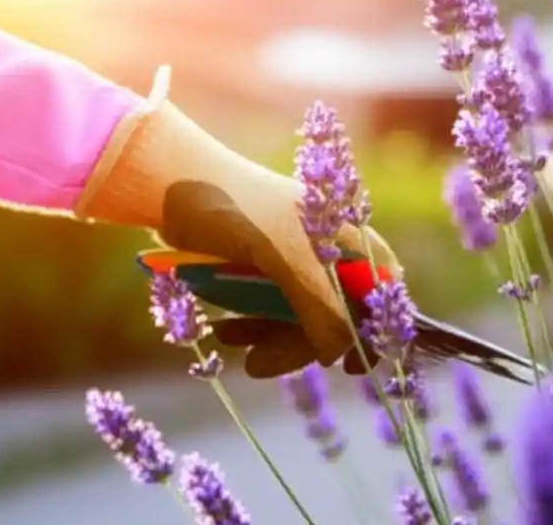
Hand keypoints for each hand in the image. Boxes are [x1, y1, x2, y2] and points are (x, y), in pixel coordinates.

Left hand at [76, 65, 398, 365]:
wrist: (174, 185)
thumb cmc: (238, 210)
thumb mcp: (286, 259)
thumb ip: (322, 307)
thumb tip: (341, 353)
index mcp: (346, 238)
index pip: (377, 293)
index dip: (369, 332)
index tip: (349, 367)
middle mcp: (328, 251)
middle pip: (336, 315)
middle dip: (300, 344)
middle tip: (259, 365)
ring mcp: (295, 261)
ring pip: (299, 319)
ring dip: (270, 340)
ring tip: (229, 341)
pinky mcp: (263, 270)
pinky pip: (270, 312)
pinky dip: (252, 327)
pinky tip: (224, 331)